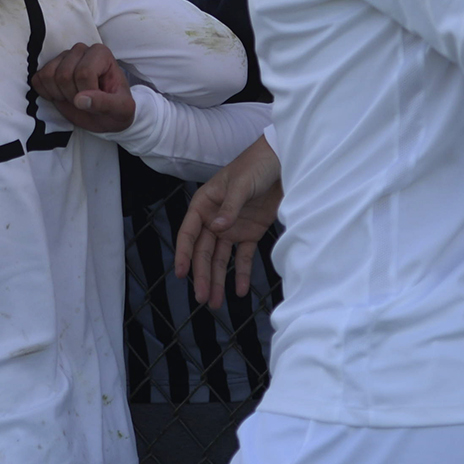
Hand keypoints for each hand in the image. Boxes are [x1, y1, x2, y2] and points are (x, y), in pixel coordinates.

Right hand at [31, 43, 134, 132]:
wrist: (106, 117)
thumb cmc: (116, 110)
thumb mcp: (121, 110)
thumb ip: (105, 104)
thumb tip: (81, 99)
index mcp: (101, 53)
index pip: (83, 73)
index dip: (88, 93)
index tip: (98, 100)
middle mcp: (81, 50)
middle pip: (64, 74)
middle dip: (73, 96)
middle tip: (85, 102)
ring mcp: (63, 57)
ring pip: (48, 75)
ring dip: (59, 95)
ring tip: (73, 98)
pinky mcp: (49, 68)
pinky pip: (37, 79)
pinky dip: (46, 94)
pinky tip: (61, 97)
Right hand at [174, 135, 281, 308]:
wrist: (283, 161)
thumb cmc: (256, 164)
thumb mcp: (241, 183)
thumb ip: (230, 207)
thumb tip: (216, 228)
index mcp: (205, 203)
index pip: (189, 233)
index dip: (183, 253)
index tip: (180, 273)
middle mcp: (215, 218)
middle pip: (204, 251)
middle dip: (203, 275)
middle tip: (202, 297)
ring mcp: (233, 227)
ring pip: (221, 258)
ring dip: (218, 279)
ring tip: (216, 302)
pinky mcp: (251, 232)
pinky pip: (243, 257)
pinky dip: (241, 273)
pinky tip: (239, 290)